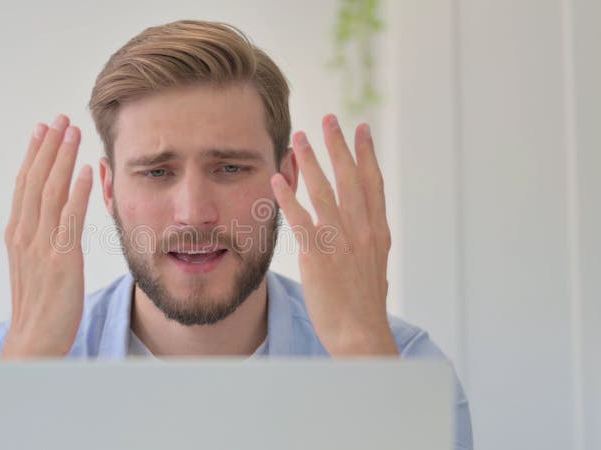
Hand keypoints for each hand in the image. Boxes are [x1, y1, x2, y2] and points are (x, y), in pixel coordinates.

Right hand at [1, 114, 92, 358]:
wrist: (34, 340)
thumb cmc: (38, 307)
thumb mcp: (32, 266)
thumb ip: (37, 239)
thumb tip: (45, 218)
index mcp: (17, 234)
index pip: (24, 185)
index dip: (34, 155)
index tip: (42, 130)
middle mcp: (24, 234)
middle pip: (35, 180)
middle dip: (48, 147)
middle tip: (58, 119)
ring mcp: (41, 245)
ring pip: (50, 191)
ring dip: (61, 159)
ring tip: (71, 131)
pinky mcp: (61, 258)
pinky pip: (69, 218)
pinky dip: (77, 192)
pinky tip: (85, 170)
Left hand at [270, 114, 397, 355]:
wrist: (361, 335)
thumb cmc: (364, 307)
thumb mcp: (375, 268)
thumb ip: (368, 243)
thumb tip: (365, 229)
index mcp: (377, 233)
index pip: (373, 184)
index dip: (367, 154)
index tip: (362, 129)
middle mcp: (362, 231)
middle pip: (350, 179)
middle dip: (339, 145)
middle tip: (330, 118)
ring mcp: (340, 242)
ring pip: (325, 191)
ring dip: (311, 162)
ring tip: (300, 138)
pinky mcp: (318, 255)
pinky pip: (301, 218)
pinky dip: (288, 196)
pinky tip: (277, 178)